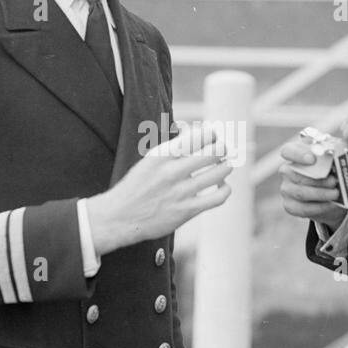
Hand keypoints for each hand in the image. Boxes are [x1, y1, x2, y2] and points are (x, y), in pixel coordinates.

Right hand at [86, 123, 231, 254]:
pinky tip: (221, 186)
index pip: (198, 136)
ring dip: (226, 166)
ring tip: (223, 166)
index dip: (212, 134)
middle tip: (223, 150)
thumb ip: (172, 146)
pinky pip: (218, 197)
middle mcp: (172, 172)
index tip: (213, 136)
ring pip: (220, 172)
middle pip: (214, 152)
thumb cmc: (137, 185)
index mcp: (161, 155)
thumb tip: (192, 130)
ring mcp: (180, 193)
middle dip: (223, 148)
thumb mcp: (149, 160)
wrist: (121, 217)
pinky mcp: (187, 211)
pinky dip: (225, 189)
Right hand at [279, 134, 347, 226]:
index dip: (299, 155)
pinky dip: (321, 207)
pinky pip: (304, 208)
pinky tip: (332, 204)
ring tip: (336, 193)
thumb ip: (338, 159)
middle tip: (335, 181)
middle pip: (298, 175)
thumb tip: (344, 158)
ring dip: (321, 194)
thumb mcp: (336, 162)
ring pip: (301, 193)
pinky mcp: (290, 206)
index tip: (312, 159)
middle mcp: (286, 171)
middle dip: (318, 179)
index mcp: (294, 154)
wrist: (329, 195)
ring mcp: (286, 189)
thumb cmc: (332, 172)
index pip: (288, 151)